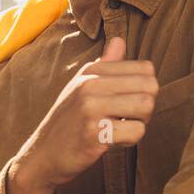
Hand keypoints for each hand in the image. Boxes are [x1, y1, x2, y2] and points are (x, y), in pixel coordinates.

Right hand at [8, 37, 155, 193]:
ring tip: (119, 129)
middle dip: (146, 107)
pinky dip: (129, 142)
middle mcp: (90, 84)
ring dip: (139, 124)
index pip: (146, 69)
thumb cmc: (68, 121)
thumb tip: (120, 40)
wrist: (43, 154)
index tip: (126, 102)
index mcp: (91, 71)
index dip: (144, 89)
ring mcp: (90, 108)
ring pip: (146, 107)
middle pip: (150, 87)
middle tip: (126, 119)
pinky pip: (135, 132)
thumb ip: (104, 64)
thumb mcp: (80, 86)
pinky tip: (111, 143)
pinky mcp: (93, 133)